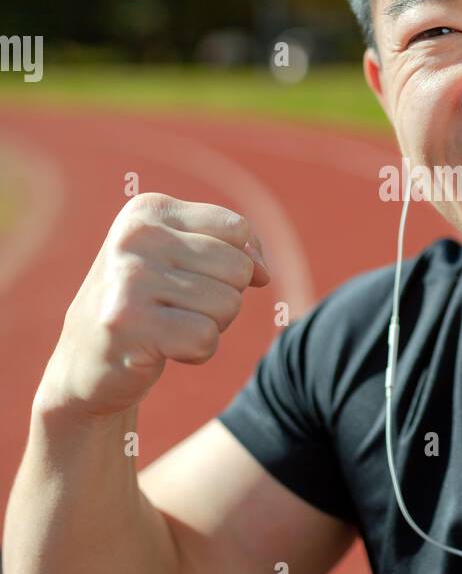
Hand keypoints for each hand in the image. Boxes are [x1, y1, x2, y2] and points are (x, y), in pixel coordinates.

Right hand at [37, 192, 270, 418]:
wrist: (86, 364)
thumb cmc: (146, 306)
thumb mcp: (182, 260)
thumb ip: (233, 251)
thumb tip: (263, 273)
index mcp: (148, 209)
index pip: (237, 229)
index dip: (237, 264)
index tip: (197, 280)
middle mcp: (136, 236)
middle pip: (238, 267)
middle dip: (221, 298)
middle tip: (176, 309)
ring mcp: (129, 278)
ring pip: (228, 304)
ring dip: (208, 327)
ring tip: (167, 327)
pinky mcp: (129, 323)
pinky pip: (206, 338)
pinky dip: (195, 353)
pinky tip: (162, 349)